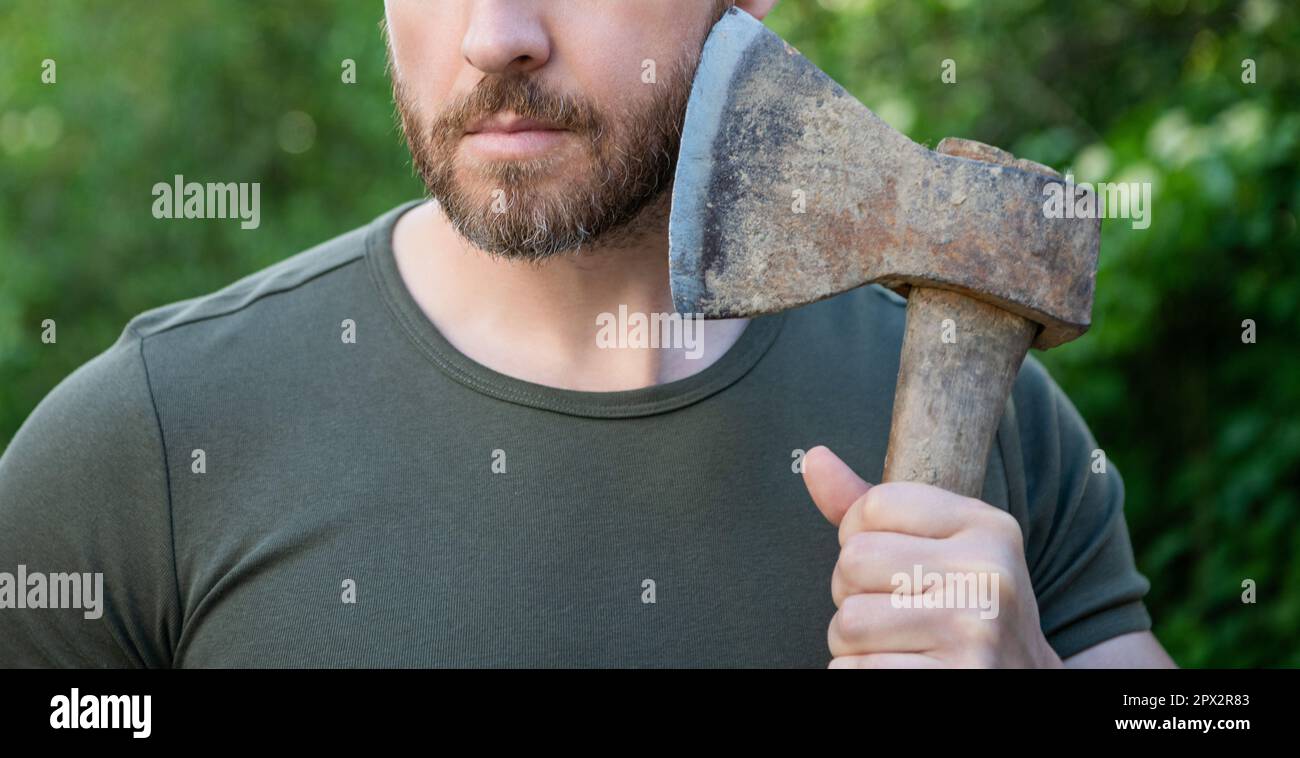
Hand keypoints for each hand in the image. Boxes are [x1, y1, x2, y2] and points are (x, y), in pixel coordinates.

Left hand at [802, 446, 1062, 668]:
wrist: (1024, 679)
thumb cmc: (967, 610)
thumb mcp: (939, 547)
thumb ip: (872, 508)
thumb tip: (814, 459)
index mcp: (988, 527)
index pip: (875, 506)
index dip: (858, 536)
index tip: (886, 563)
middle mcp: (989, 574)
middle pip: (854, 562)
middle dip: (852, 592)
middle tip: (890, 610)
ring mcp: (976, 632)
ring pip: (849, 622)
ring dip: (853, 641)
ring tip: (896, 644)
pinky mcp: (956, 678)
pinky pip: (856, 669)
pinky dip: (861, 672)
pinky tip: (902, 668)